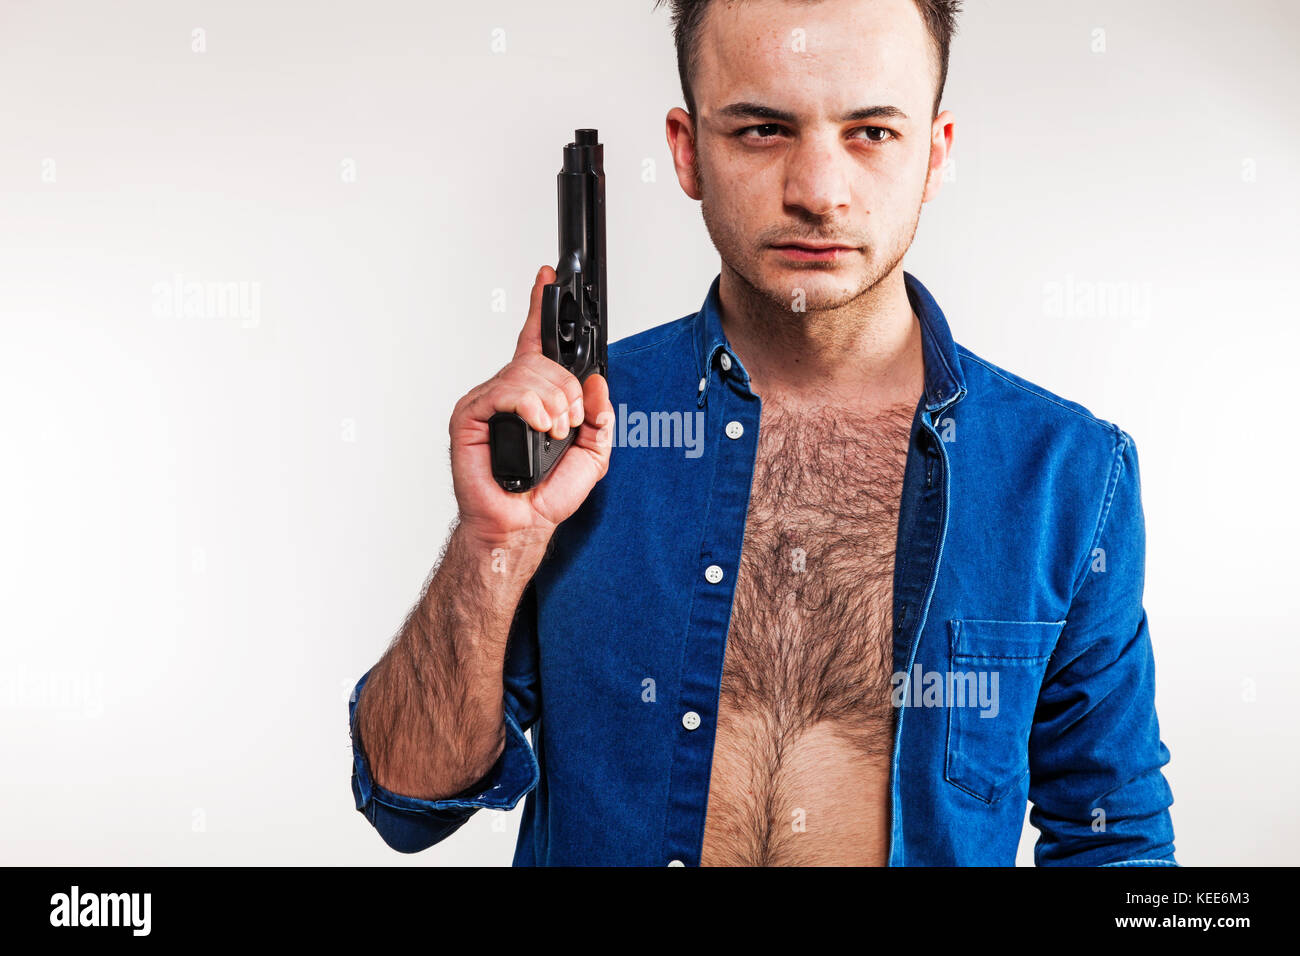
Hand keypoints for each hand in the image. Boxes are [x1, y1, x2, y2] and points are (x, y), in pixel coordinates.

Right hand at [449, 265, 614, 542]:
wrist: (519, 524)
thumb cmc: (544, 495)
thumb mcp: (592, 454)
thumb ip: (600, 417)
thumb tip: (598, 383)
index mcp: (531, 397)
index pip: (535, 342)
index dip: (540, 308)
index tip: (547, 277)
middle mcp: (507, 394)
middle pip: (543, 360)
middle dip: (568, 393)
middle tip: (566, 425)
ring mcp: (487, 402)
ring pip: (529, 373)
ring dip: (553, 405)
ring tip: (551, 433)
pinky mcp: (470, 415)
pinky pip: (508, 389)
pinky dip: (532, 407)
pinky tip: (539, 427)